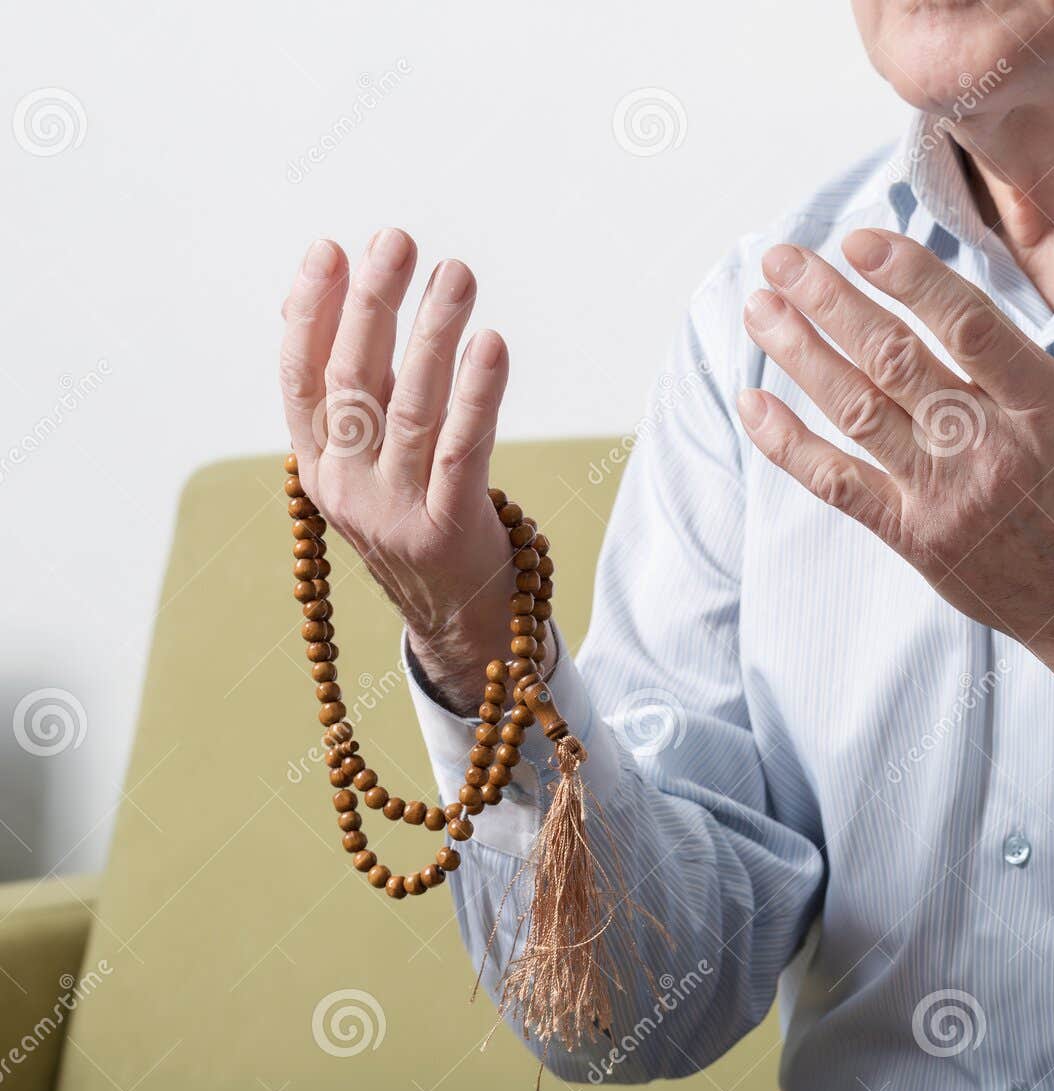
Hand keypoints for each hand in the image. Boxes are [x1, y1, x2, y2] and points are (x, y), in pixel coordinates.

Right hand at [278, 228, 522, 714]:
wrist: (461, 625)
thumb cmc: (422, 522)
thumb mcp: (372, 466)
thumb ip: (357, 397)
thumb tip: (335, 300)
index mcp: (321, 466)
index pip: (300, 378)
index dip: (309, 311)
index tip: (328, 248)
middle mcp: (346, 487)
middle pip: (353, 380)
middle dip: (374, 303)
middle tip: (399, 240)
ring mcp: (394, 511)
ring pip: (410, 406)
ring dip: (432, 332)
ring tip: (456, 273)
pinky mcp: (450, 528)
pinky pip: (462, 448)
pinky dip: (477, 393)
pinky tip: (491, 343)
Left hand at [737, 230, 1053, 731]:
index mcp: (1046, 407)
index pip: (967, 326)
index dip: (909, 278)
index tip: (858, 240)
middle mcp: (989, 449)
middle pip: (895, 362)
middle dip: (829, 302)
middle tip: (780, 256)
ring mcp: (946, 498)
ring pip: (859, 414)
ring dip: (801, 356)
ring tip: (759, 307)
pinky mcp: (917, 539)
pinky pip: (841, 487)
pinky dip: (791, 445)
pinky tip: (752, 403)